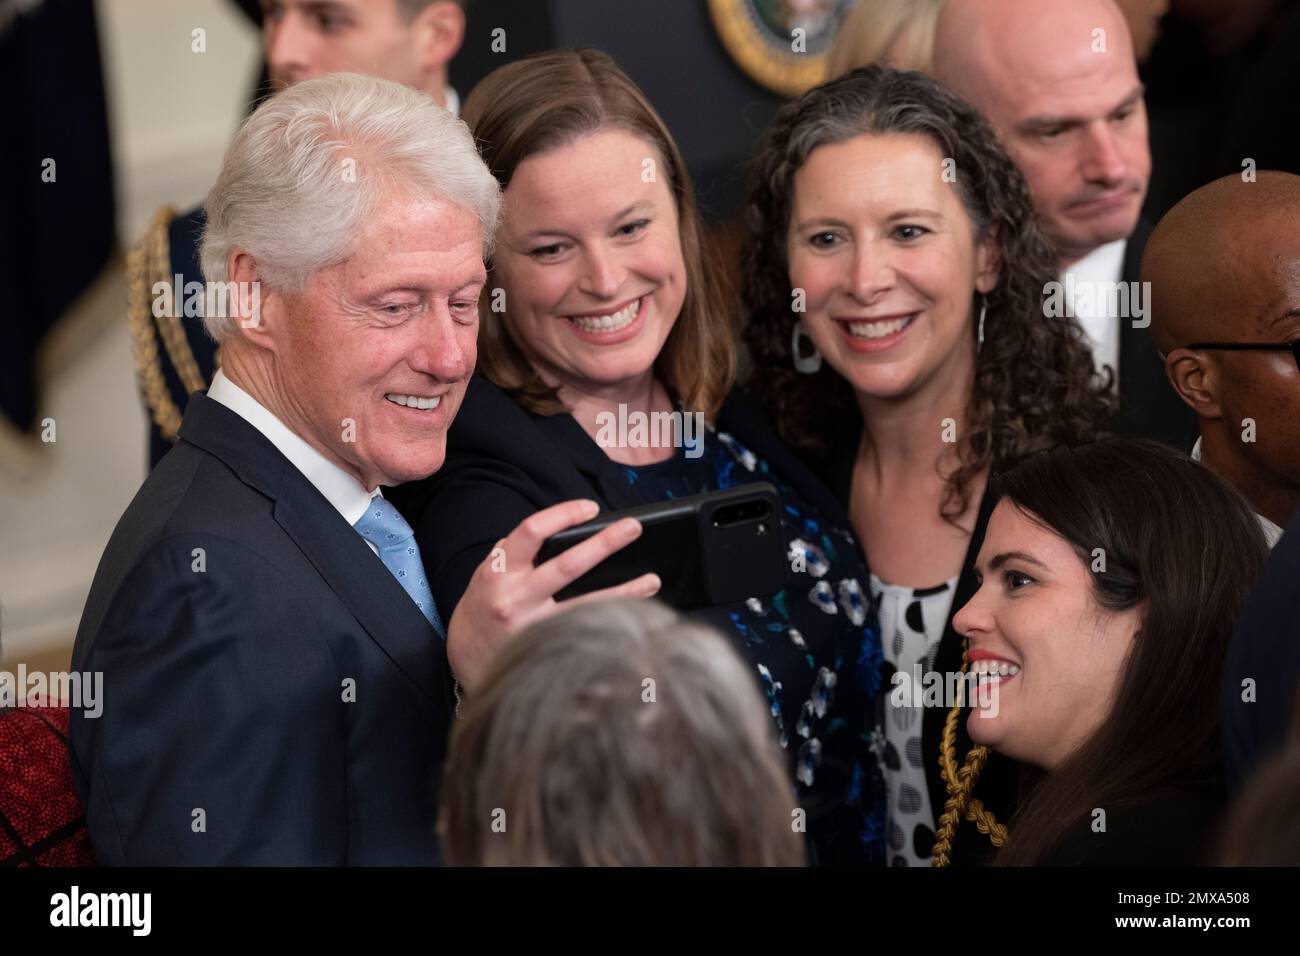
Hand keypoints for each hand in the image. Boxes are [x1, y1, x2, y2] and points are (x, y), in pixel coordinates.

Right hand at [447, 499, 660, 691]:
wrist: (465, 659)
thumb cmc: (483, 608)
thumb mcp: (490, 573)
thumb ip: (519, 555)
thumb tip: (563, 532)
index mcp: (500, 571)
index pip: (532, 531)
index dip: (564, 514)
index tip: (591, 508)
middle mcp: (516, 598)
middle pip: (568, 566)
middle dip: (605, 543)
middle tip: (633, 528)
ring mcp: (533, 626)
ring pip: (586, 605)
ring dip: (624, 591)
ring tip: (651, 579)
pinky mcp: (546, 648)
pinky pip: (585, 631)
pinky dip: (611, 621)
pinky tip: (634, 616)